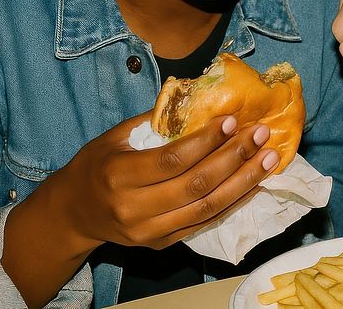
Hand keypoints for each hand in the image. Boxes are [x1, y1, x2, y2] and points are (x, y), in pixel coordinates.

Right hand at [56, 112, 276, 251]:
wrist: (73, 213)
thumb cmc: (96, 165)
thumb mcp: (114, 137)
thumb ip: (155, 123)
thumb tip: (200, 99)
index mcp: (119, 175)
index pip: (172, 160)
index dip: (206, 141)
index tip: (233, 120)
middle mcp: (134, 208)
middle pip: (195, 184)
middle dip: (233, 158)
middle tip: (260, 135)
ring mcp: (149, 232)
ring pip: (206, 208)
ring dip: (243, 182)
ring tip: (268, 159)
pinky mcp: (162, 244)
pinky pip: (205, 223)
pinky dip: (234, 203)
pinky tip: (254, 184)